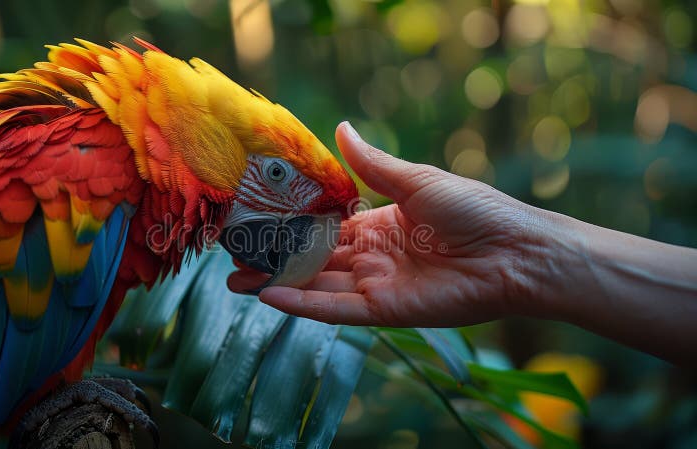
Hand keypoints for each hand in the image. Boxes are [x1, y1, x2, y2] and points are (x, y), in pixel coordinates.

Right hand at [228, 122, 537, 326]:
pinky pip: (336, 309)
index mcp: (379, 223)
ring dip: (277, 281)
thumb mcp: (415, 180)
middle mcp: (372, 256)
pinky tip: (268, 295)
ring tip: (234, 277)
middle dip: (274, 257)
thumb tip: (340, 128)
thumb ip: (372, 164)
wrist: (515, 252)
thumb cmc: (474, 210)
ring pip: (316, 284)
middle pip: (312, 258)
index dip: (291, 223)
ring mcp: (376, 284)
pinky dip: (303, 304)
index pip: (324, 225)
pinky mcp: (384, 311)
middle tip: (234, 251)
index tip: (256, 215)